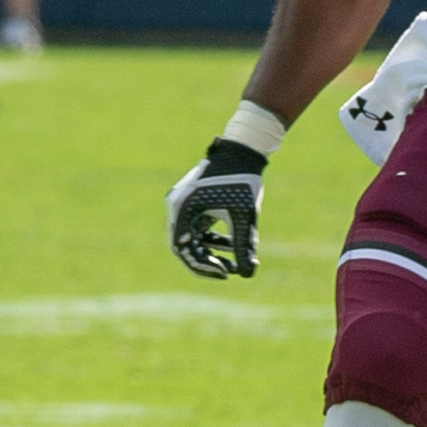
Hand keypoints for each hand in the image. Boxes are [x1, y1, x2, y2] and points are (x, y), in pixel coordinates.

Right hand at [166, 138, 267, 278]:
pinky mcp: (194, 202)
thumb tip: (248, 273)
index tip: (224, 274)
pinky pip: (198, 227)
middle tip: (229, 271)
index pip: (182, 248)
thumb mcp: (244, 217)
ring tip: (234, 262)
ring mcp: (184, 204)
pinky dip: (213, 238)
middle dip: (207, 261)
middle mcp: (178, 207)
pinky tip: (232, 244)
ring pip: (192, 238)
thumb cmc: (241, 182)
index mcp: (182, 209)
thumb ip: (244, 246)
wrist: (242, 152)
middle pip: (185, 245)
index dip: (201, 266)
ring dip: (211, 251)